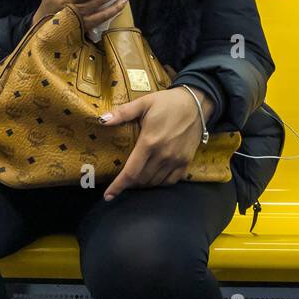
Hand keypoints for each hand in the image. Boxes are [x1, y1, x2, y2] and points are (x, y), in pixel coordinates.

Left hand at [99, 87, 213, 199]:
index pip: (131, 172)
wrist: (196, 102)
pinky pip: (171, 181)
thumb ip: (123, 113)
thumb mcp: (143, 103)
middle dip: (129, 184)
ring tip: (136, 178)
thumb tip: (102, 120)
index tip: (108, 196)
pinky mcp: (186, 161)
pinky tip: (154, 178)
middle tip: (122, 179)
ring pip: (155, 182)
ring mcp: (176, 160)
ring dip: (143, 184)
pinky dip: (160, 183)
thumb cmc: (167, 102)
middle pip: (142, 180)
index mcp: (149, 142)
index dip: (118, 186)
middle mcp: (163, 155)